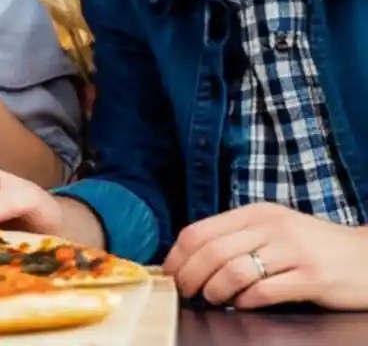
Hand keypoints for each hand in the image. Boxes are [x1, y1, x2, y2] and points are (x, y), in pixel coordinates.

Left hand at [162, 203, 367, 309]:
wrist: (367, 258)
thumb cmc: (313, 248)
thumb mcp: (272, 231)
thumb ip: (236, 238)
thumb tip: (189, 259)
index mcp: (255, 213)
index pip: (198, 231)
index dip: (176, 257)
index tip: (170, 275)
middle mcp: (272, 227)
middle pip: (211, 252)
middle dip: (190, 277)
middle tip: (187, 293)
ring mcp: (294, 251)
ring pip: (233, 271)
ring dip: (215, 291)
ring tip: (215, 300)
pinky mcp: (312, 277)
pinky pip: (264, 292)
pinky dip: (246, 302)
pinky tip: (245, 305)